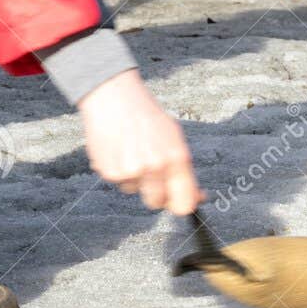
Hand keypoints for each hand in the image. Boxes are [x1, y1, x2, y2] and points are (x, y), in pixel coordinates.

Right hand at [76, 70, 202, 213]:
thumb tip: (197, 197)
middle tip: (153, 176)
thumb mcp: (174, 139)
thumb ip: (184, 170)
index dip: (184, 207)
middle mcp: (154, 167)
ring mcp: (130, 171)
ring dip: (136, 179)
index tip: (183, 205)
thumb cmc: (149, 119)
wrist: (115, 100)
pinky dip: (119, 171)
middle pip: (157, 203)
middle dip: (157, 195)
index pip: (184, 202)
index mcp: (177, 158)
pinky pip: (118, 182)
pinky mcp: (109, 172)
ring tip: (133, 152)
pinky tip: (119, 150)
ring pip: (135, 191)